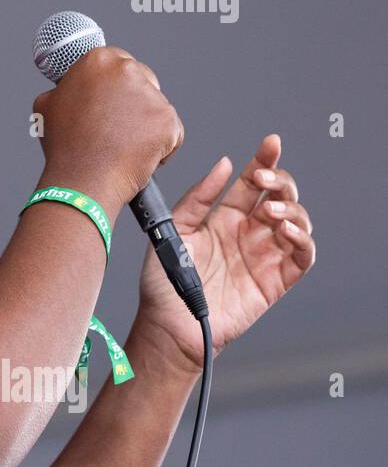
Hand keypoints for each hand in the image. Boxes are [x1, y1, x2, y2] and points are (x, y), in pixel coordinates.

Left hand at [133, 134, 315, 373]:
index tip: (270, 143)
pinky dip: (303, 239)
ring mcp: (264, 255)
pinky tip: (286, 230)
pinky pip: (302, 256)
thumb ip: (198, 197)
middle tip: (264, 179)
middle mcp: (248, 232)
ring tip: (271, 211)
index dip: (263, 161)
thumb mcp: (174, 230)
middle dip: (279, 181)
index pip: (251, 183)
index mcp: (224, 217)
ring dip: (291, 210)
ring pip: (297, 221)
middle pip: (279, 196)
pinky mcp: (276, 280)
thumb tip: (224, 165)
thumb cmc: (164, 281)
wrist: (168, 323)